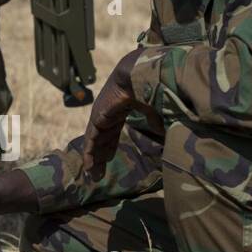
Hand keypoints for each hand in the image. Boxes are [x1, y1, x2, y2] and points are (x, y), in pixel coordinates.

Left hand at [81, 49, 146, 177]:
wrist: (137, 75)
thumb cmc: (147, 88)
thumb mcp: (154, 109)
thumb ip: (155, 121)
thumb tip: (162, 133)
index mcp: (119, 109)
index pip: (112, 131)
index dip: (110, 145)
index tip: (109, 158)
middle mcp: (106, 113)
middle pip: (102, 139)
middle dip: (100, 156)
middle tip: (97, 174)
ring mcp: (100, 116)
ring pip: (95, 142)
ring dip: (94, 159)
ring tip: (92, 176)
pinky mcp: (97, 118)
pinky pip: (92, 140)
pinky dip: (90, 153)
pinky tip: (89, 166)